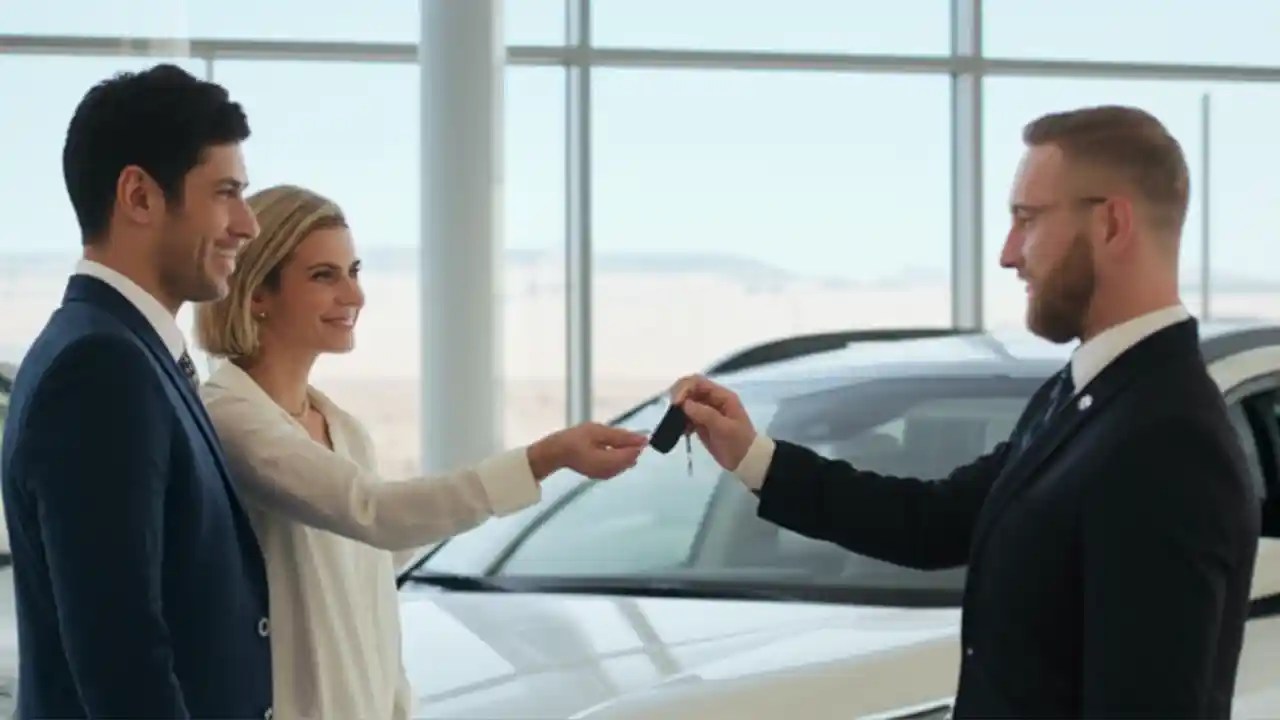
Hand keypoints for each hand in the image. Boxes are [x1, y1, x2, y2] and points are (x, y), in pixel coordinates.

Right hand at [528, 422, 647, 480]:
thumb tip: (642, 440)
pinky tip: (613, 450)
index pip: (631, 455)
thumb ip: (621, 436)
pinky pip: (616, 468)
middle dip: (632, 449)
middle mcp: (607, 472)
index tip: (641, 435)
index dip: (638, 445)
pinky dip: (618, 458)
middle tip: (628, 436)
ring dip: (625, 454)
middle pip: (629, 462)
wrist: (556, 451)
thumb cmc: (575, 438)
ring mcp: (603, 475)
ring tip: (619, 441)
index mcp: (607, 462)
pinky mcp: (600, 475)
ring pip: (623, 466)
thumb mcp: (598, 432)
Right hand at [669, 374, 756, 470]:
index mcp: (722, 396)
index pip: (698, 382)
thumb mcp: (724, 428)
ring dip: (679, 411)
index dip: (684, 388)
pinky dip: (681, 422)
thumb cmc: (738, 443)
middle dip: (679, 398)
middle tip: (672, 412)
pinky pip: (687, 416)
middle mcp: (713, 400)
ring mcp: (707, 411)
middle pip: (690, 389)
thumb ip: (705, 414)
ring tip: (677, 425)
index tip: (676, 403)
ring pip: (686, 403)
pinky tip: (682, 432)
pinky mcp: (702, 423)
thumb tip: (685, 404)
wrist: (746, 461)